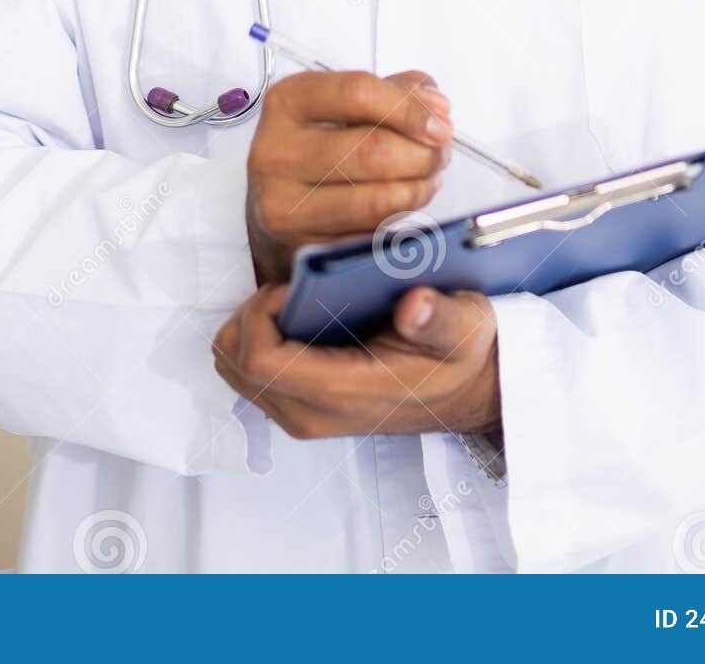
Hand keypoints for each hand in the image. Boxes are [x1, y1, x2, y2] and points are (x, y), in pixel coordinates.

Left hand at [213, 282, 501, 438]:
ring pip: (234, 369)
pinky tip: (296, 318)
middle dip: (249, 316)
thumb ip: (439, 318)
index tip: (291, 287)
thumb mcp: (466, 326)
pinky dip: (258, 339)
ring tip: (292, 302)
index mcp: (345, 393)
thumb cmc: (461, 354)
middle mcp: (312, 414)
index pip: (261, 363)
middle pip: (235, 364)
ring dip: (251, 327)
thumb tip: (413, 305)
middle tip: (290, 290)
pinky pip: (250, 373)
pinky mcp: (299, 408)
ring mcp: (302, 416)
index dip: (260, 315)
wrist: (470, 390)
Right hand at [244, 69, 452, 284]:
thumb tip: (436, 107)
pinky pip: (373, 235)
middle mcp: (276, 152)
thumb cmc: (317, 145)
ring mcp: (285, 204)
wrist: (277, 201)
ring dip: (420, 188)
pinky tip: (406, 202)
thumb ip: (395, 91)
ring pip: (379, 199)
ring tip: (428, 178)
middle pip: (374, 150)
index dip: (410, 108)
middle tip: (440, 154)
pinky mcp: (303, 246)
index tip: (441, 124)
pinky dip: (402, 219)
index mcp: (287, 102)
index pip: (358, 93)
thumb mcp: (344, 104)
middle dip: (424, 154)